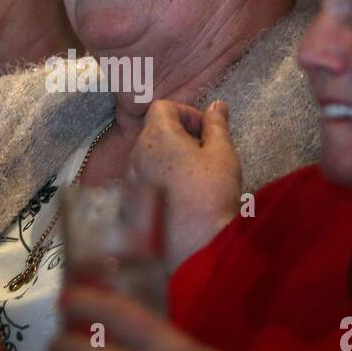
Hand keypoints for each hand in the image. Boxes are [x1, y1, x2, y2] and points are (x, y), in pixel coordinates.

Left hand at [129, 99, 240, 267]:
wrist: (197, 244)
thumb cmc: (212, 195)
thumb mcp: (222, 153)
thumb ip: (216, 125)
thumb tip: (216, 106)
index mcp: (157, 136)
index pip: (162, 107)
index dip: (186, 113)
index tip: (204, 130)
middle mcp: (136, 154)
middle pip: (153, 131)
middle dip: (179, 135)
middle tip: (204, 153)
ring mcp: (130, 180)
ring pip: (147, 157)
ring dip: (168, 158)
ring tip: (194, 177)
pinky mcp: (129, 203)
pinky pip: (142, 181)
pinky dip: (159, 180)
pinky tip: (179, 197)